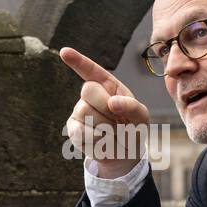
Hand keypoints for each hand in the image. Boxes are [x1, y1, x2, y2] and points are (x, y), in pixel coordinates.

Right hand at [59, 46, 149, 179]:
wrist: (124, 154)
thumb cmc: (132, 129)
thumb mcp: (141, 117)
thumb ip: (132, 106)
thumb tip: (112, 102)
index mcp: (108, 85)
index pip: (91, 70)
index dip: (78, 61)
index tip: (64, 52)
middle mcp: (90, 95)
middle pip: (88, 89)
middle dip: (105, 106)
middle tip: (117, 120)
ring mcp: (79, 111)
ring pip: (85, 111)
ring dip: (104, 126)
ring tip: (111, 132)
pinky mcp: (73, 129)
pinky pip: (80, 130)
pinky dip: (96, 138)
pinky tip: (102, 140)